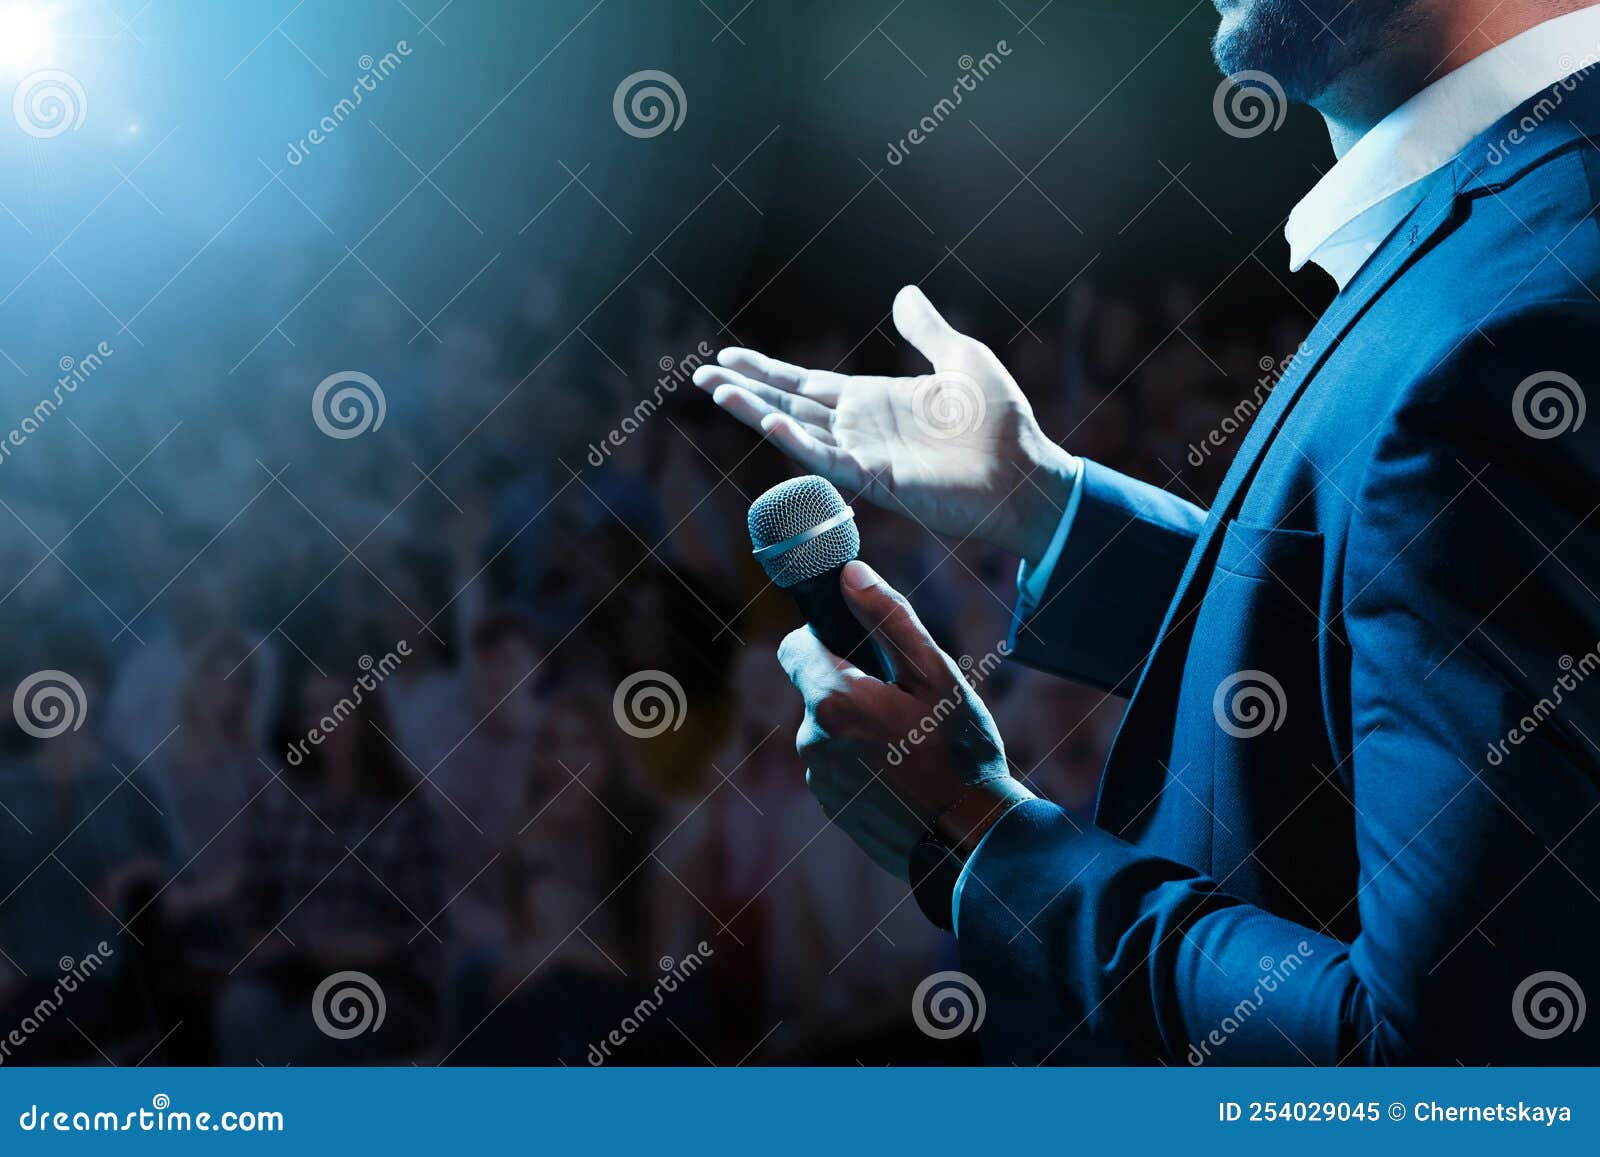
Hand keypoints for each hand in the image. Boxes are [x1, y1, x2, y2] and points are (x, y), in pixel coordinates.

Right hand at [692, 286, 1077, 561]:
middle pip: (789, 404)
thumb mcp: (963, 359)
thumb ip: (926, 331)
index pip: (808, 383)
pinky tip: (771, 420)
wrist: (1027, 473)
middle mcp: (860, 428)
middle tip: (699, 375)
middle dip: (745, 389)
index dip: (768, 371)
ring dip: (756, 412)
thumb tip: (903, 293)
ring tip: (717, 391)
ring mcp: (864, 455)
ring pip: (797, 430)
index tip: (729, 356)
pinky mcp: (877, 479)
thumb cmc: (1003, 424)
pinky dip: (797, 441)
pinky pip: (827, 460)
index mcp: (875, 399)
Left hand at [777, 560, 1032, 880]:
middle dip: (854, 683)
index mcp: (831, 701)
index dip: (826, 639)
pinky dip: (864, 759)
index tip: (863, 649)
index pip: (794, 646)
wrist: (969, 840)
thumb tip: (849, 574)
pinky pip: (839, 762)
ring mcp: (819, 778)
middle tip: (907, 701)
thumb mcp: (934, 674)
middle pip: (818, 687)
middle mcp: (811, 741)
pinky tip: (904, 772)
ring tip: (911, 742)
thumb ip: (888, 618)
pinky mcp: (831, 805)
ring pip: (830, 725)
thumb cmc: (959, 753)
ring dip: (860, 723)